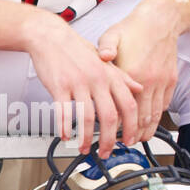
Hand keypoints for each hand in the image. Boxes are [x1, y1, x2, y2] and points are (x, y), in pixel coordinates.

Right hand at [24, 10, 142, 155]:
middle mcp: (97, 80)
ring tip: (84, 148)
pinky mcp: (59, 87)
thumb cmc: (75, 50)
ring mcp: (78, 84)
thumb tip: (138, 88)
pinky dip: (65, 127)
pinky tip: (65, 136)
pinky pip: (64, 112)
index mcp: (110, 76)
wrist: (50, 37)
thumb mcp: (104, 61)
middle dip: (110, 139)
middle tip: (106, 152)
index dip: (131, 126)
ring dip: (86, 138)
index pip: (128, 105)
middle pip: (109, 116)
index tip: (128, 140)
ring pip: (87, 117)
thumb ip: (122, 76)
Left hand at [98, 0, 180, 147]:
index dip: (115, 124)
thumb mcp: (111, 37)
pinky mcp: (170, 79)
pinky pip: (164, 103)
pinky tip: (149, 122)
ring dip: (145, 129)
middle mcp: (147, 80)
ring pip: (154, 113)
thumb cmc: (133, 29)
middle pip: (139, 116)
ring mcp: (161, 81)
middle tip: (121, 145)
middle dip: (130, 134)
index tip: (107, 134)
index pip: (122, 107)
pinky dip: (157, 116)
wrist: (161, 19)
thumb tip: (100, 57)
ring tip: (137, 140)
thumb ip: (104, 49)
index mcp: (131, 73)